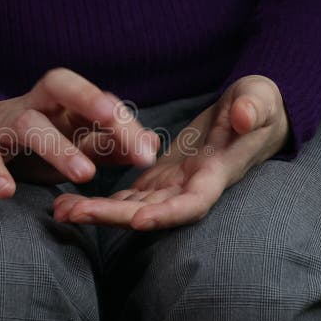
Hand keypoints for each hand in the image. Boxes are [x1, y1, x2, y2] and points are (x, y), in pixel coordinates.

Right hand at [0, 68, 159, 198]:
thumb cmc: (24, 144)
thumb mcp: (67, 143)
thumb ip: (104, 145)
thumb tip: (152, 145)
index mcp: (60, 105)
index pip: (95, 101)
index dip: (123, 122)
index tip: (149, 151)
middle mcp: (34, 106)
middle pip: (60, 86)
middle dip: (89, 99)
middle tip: (115, 122)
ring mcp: (2, 125)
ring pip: (29, 124)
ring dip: (58, 147)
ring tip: (86, 176)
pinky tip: (7, 192)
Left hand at [53, 75, 290, 229]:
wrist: (250, 113)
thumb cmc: (258, 104)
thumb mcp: (260, 99)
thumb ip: (254, 108)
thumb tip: (243, 117)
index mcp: (217, 174)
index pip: (192, 204)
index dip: (166, 215)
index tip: (135, 220)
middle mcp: (191, 188)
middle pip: (150, 212)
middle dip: (112, 216)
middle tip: (71, 212)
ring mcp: (173, 186)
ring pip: (133, 207)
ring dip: (97, 211)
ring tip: (59, 210)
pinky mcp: (160, 177)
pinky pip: (128, 195)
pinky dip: (102, 200)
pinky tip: (70, 201)